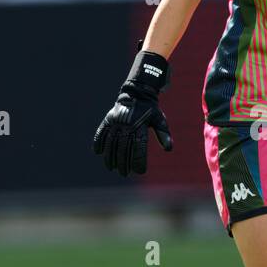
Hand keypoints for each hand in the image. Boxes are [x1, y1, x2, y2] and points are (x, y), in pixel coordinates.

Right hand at [93, 47, 172, 176]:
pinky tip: (97, 152)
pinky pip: (101, 132)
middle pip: (123, 148)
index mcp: (140, 126)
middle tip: (124, 174)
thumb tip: (169, 149)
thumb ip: (164, 135)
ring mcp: (116, 122)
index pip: (139, 147)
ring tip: (111, 168)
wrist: (137, 92)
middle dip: (123, 163)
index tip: (139, 171)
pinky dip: (98, 142)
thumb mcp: (160, 120)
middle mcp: (127, 125)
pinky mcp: (108, 119)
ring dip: (110, 156)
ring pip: (111, 142)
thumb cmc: (150, 110)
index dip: (138, 160)